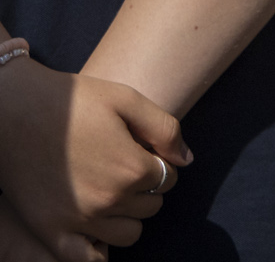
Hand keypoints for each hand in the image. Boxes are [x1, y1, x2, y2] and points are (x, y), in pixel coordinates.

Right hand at [0, 59, 186, 257]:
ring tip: (111, 194)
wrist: (15, 110)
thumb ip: (165, 130)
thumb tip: (186, 160)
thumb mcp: (127, 100)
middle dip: (145, 189)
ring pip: (128, 234)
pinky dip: (98, 251)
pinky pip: (86, 260)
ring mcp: (78, 219)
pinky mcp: (50, 230)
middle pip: (150, 206)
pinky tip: (97, 230)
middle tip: (123, 169)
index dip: (158, 164)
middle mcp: (108, 199)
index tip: (140, 153)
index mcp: (131, 168)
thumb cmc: (72, 100)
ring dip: (127, 217)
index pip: (168, 178)